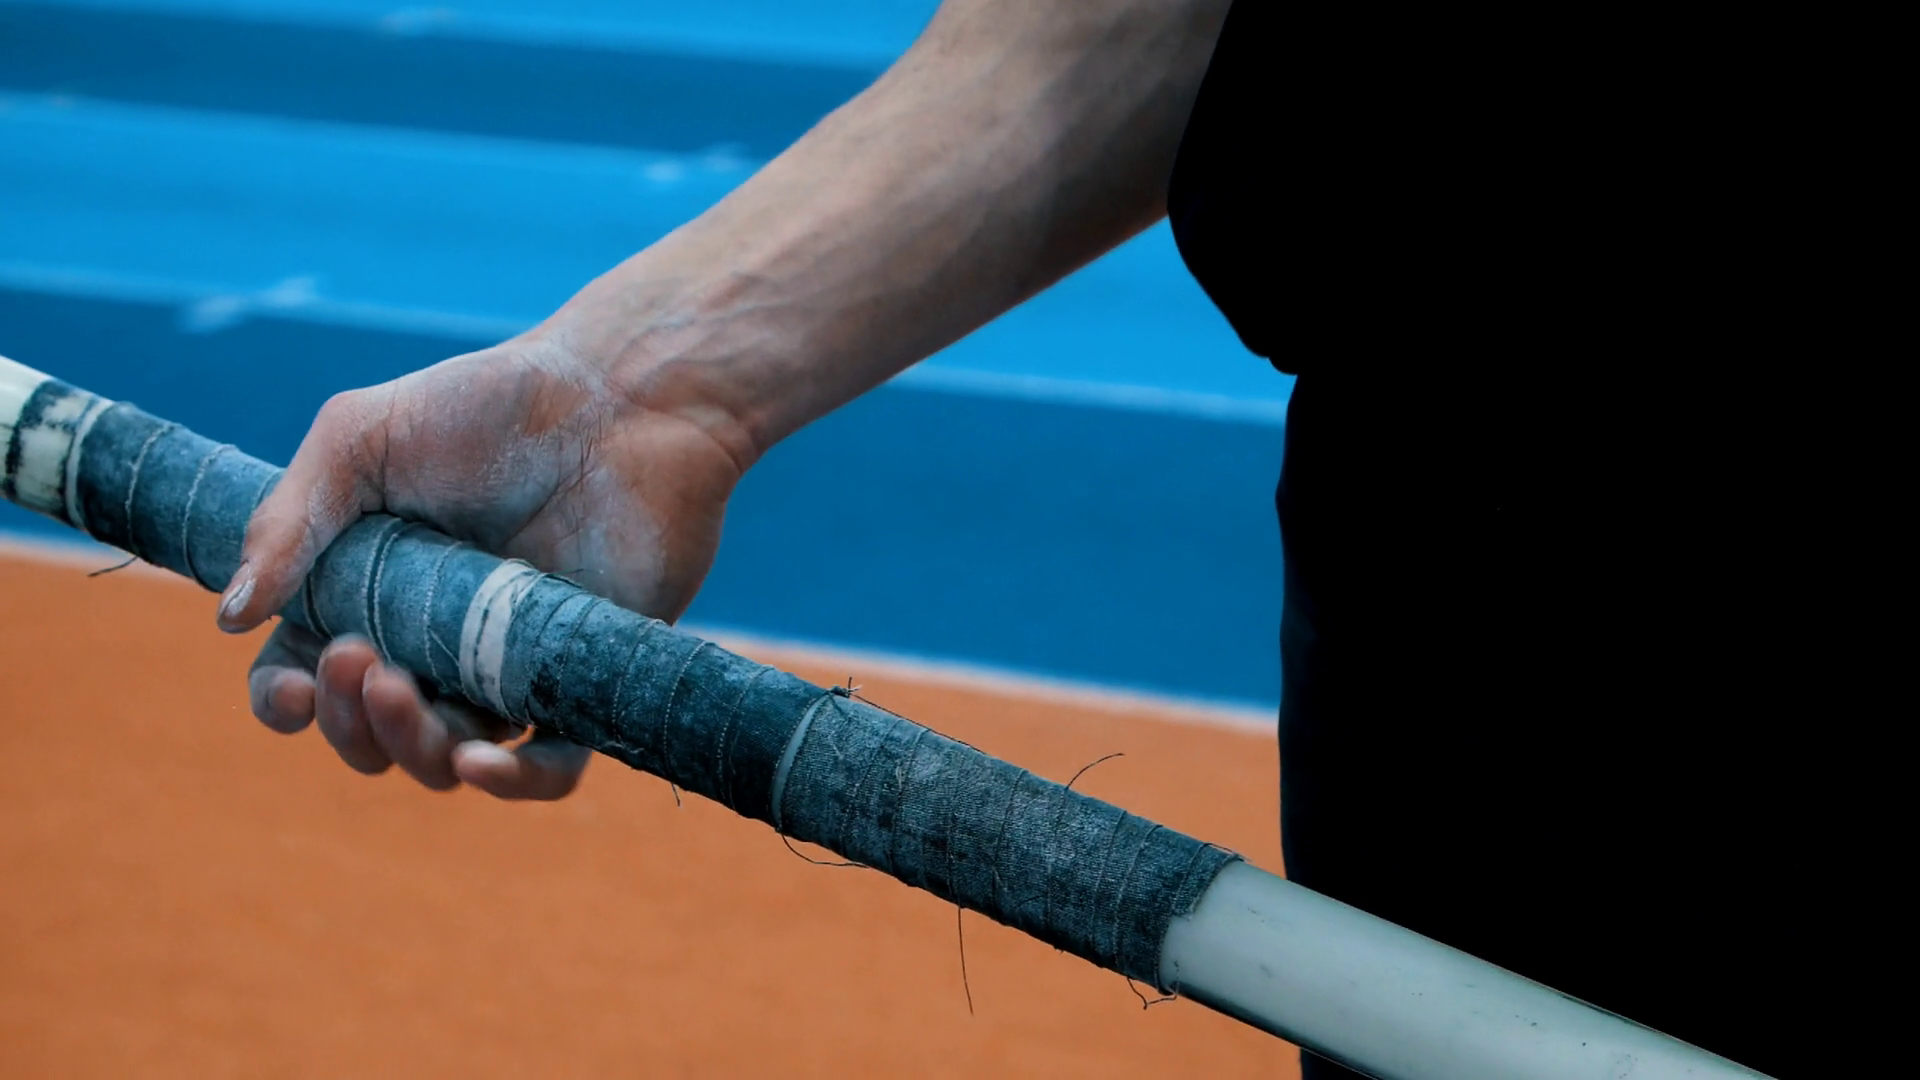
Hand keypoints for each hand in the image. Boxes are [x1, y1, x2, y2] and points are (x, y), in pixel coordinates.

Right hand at [215, 331, 754, 797]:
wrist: (620, 398)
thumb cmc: (490, 404)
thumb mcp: (361, 438)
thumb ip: (290, 521)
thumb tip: (227, 617)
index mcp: (369, 594)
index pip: (305, 681)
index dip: (285, 701)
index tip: (292, 682)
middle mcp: (435, 643)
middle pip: (370, 734)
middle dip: (345, 719)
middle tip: (359, 657)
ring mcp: (510, 668)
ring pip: (445, 758)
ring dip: (410, 748)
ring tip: (400, 690)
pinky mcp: (584, 679)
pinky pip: (550, 769)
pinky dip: (512, 785)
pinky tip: (479, 766)